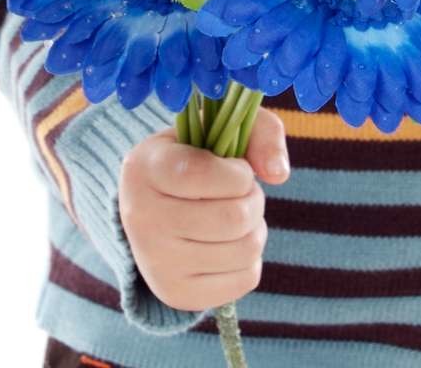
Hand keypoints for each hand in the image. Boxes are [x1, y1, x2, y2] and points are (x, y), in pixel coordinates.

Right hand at [118, 107, 289, 312]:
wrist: (153, 206)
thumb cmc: (195, 156)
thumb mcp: (221, 126)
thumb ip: (261, 131)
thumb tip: (278, 173)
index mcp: (145, 168)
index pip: (203, 175)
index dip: (238, 172)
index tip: (235, 168)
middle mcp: (141, 218)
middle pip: (234, 218)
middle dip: (253, 199)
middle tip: (241, 193)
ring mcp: (157, 263)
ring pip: (245, 250)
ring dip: (255, 227)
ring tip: (235, 215)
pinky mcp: (176, 294)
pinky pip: (245, 280)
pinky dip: (250, 258)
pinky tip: (229, 243)